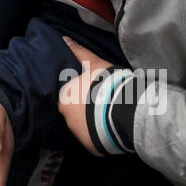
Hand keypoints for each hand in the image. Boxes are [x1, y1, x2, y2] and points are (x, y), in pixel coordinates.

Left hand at [57, 38, 116, 156]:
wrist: (121, 108)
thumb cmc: (106, 83)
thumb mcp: (94, 64)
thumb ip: (79, 52)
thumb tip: (64, 38)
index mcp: (64, 98)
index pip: (71, 96)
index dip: (85, 94)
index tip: (97, 92)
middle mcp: (67, 117)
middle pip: (77, 113)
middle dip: (88, 109)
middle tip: (105, 103)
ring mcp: (78, 134)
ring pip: (86, 127)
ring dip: (94, 122)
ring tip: (111, 115)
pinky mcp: (91, 146)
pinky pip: (95, 140)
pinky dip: (102, 135)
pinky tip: (112, 128)